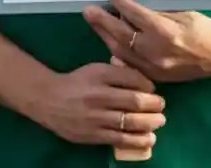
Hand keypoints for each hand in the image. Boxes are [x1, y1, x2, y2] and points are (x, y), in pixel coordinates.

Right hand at [33, 61, 165, 148]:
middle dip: (154, 105)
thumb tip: (147, 84)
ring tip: (160, 122)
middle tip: (162, 106)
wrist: (48, 99)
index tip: (154, 90)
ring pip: (130, 122)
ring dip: (150, 123)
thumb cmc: (77, 82)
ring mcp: (95, 117)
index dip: (148, 85)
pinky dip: (138, 140)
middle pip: (134, 101)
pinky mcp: (92, 135)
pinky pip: (120, 139)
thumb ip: (119, 73)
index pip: (131, 79)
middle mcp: (98, 95)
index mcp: (100, 75)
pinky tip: (149, 138)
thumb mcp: (97, 69)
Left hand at [83, 0, 210, 82]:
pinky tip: (109, 43)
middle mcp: (156, 51)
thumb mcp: (182, 14)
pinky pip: (130, 65)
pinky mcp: (156, 77)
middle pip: (122, 34)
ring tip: (94, 24)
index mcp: (165, 32)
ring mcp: (155, 67)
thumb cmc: (203, 28)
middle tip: (88, 10)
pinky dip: (118, 53)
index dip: (121, 3)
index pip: (135, 14)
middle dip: (103, 21)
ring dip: (106, 36)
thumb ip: (156, 14)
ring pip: (122, 51)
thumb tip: (131, 10)